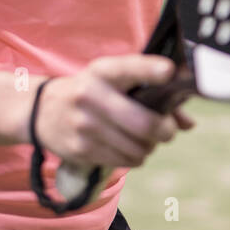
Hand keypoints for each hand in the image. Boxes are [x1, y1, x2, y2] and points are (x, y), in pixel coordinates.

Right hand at [33, 55, 192, 168]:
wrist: (41, 110)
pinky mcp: (79, 149)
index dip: (151, 70)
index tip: (168, 71)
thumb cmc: (95, 93)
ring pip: (139, 148)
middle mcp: (90, 96)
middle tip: (166, 131)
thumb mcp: (117, 83)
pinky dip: (135, 158)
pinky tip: (127, 148)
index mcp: (104, 72)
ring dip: (150, 147)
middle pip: (145, 123)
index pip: (130, 69)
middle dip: (165, 131)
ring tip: (143, 139)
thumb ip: (156, 96)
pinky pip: (125, 161)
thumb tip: (188, 123)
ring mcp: (83, 125)